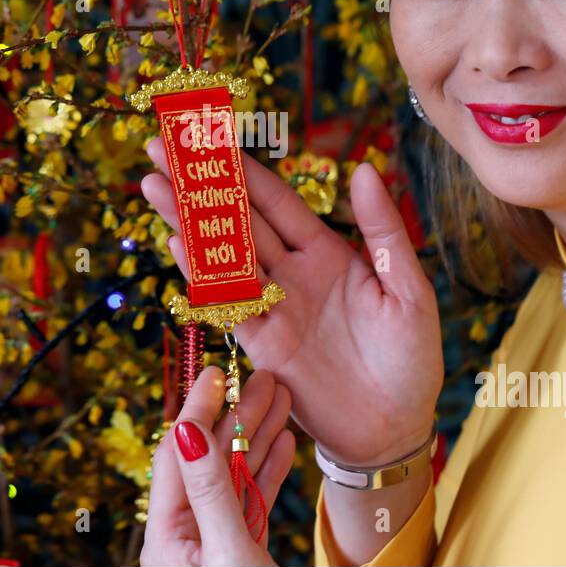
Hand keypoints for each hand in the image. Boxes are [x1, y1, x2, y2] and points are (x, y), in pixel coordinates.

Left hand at [140, 366, 294, 566]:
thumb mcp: (227, 555)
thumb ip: (212, 493)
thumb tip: (190, 432)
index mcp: (168, 536)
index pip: (178, 455)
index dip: (197, 410)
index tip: (216, 374)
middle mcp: (187, 535)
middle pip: (210, 460)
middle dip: (238, 416)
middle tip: (263, 379)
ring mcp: (215, 543)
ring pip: (236, 477)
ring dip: (258, 436)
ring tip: (280, 399)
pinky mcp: (244, 553)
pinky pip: (253, 501)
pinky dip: (269, 471)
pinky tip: (282, 443)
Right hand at [143, 138, 441, 466]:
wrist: (396, 429)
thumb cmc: (412, 359)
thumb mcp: (409, 290)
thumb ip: (384, 233)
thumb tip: (364, 168)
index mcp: (328, 252)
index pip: (277, 201)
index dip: (244, 169)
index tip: (211, 137)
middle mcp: (293, 274)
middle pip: (238, 219)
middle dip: (199, 184)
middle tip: (160, 149)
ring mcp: (274, 308)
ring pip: (224, 255)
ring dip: (188, 220)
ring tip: (153, 186)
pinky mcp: (262, 345)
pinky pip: (229, 302)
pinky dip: (201, 273)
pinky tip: (176, 242)